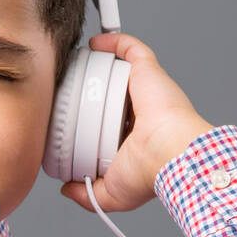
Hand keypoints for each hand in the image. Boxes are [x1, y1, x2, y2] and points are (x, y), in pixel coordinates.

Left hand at [59, 32, 215, 212]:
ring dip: (99, 64)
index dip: (91, 120)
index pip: (110, 124)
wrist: (170, 154)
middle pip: (112, 94)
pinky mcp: (148, 72)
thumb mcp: (111, 193)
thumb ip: (88, 194)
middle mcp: (140, 112)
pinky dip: (114, 42)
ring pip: (119, 70)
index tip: (71, 120)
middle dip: (90, 90)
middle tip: (66, 89)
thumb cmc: (150, 172)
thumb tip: (67, 188)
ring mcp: (145, 90)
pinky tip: (94, 44)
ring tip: (74, 64)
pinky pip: (131, 49)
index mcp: (135, 138)